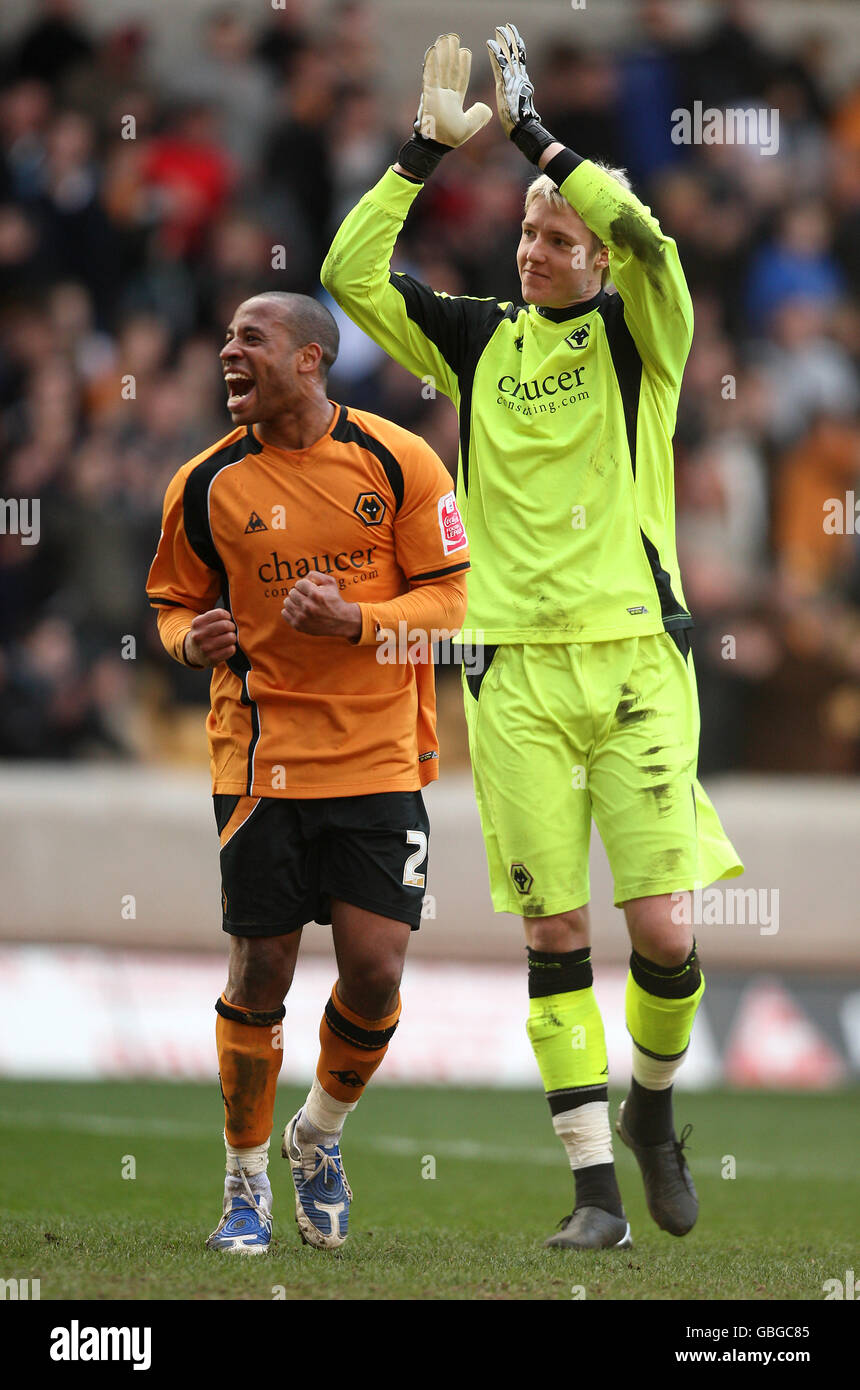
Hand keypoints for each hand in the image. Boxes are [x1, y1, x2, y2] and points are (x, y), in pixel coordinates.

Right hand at [184, 608, 236, 666]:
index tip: (227, 619)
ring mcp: (205, 648)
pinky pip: (231, 650)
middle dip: (231, 626)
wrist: (193, 652)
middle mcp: (199, 635)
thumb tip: (231, 617)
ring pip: (230, 637)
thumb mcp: (203, 622)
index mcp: (197, 623)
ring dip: (232, 637)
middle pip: (226, 625)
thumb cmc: (203, 633)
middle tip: (230, 629)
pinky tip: (226, 647)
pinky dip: (232, 648)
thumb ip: (215, 616)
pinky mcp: (212, 659)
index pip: (220, 613)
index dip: (227, 616)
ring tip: (228, 638)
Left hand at [281, 571, 361, 639]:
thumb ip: (316, 575)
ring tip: (303, 603)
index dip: (305, 585)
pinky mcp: (298, 625)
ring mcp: (302, 617)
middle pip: (292, 592)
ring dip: (294, 601)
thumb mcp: (330, 583)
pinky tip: (299, 611)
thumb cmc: (334, 600)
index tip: (310, 590)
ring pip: (287, 602)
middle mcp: (308, 606)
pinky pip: (284, 613)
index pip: (299, 583)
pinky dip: (290, 610)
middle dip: (299, 592)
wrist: (341, 621)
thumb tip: (303, 577)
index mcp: (316, 595)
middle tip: (307, 597)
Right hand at [414, 33, 491, 147]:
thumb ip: (479, 116)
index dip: (463, 65)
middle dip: (452, 54)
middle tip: (454, 38)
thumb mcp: (470, 126)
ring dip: (442, 53)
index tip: (465, 52)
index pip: (460, 78)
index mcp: (454, 101)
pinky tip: (433, 49)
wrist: (436, 144)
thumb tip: (486, 108)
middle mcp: (444, 94)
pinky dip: (431, 62)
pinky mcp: (428, 92)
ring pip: (440, 68)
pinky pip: (430, 74)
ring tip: (445, 38)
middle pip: (449, 69)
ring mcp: (435, 92)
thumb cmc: (450, 138)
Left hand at [486, 23, 557, 165]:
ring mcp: (513, 80)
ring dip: (504, 41)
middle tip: (508, 27)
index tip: (516, 37)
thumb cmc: (522, 126)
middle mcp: (520, 78)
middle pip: (517, 54)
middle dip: (513, 39)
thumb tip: (532, 115)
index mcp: (523, 83)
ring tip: (499, 29)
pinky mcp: (506, 83)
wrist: (523, 130)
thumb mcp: (523, 112)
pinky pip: (499, 64)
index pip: (520, 62)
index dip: (518, 48)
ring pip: (509, 55)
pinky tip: (489, 43)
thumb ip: (524, 107)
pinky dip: (495, 52)